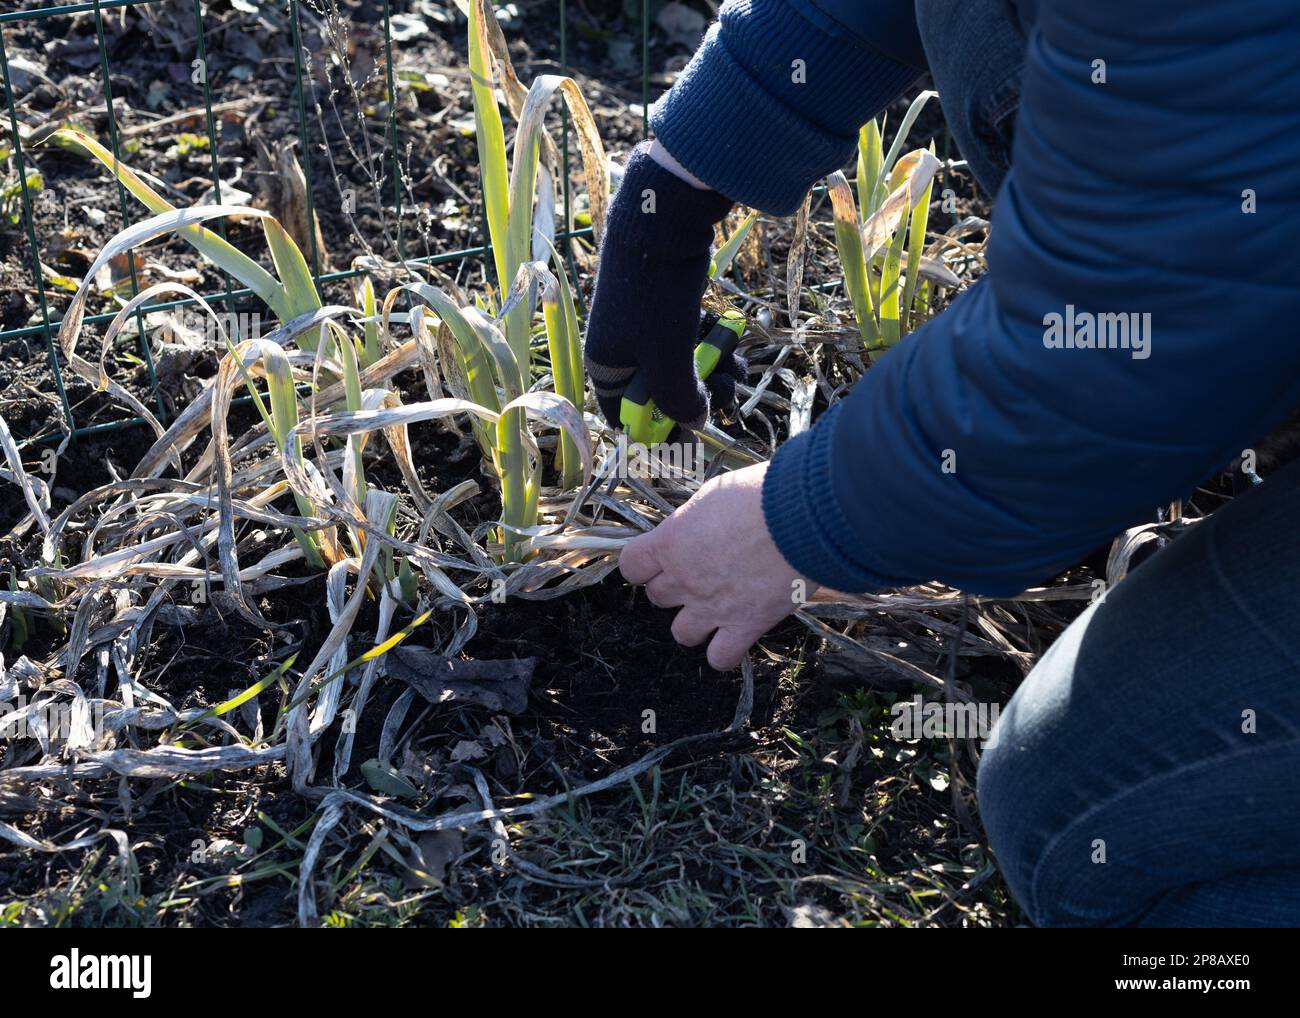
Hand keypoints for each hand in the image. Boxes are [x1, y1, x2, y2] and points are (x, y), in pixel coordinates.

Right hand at [583, 142, 744, 429]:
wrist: (661, 223)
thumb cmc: (655, 297)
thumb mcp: (668, 360)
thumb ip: (680, 400)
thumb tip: (695, 423)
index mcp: (608, 368)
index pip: (627, 417)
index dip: (658, 432)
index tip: (690, 439)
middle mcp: (623, 351)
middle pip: (662, 394)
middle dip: (697, 398)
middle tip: (724, 397)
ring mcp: (646, 328)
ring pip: (683, 367)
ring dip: (714, 375)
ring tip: (737, 370)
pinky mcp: (668, 308)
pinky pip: (692, 342)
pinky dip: (714, 349)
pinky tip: (734, 345)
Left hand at [619, 462, 815, 669]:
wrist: (801, 515)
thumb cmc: (759, 494)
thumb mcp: (712, 496)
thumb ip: (694, 523)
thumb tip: (694, 531)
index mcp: (670, 542)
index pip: (632, 565)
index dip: (644, 564)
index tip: (659, 559)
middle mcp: (684, 579)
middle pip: (658, 597)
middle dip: (675, 587)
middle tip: (701, 573)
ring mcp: (712, 607)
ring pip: (682, 633)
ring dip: (694, 622)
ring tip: (716, 606)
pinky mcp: (745, 625)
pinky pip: (720, 657)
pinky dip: (723, 651)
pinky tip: (734, 635)